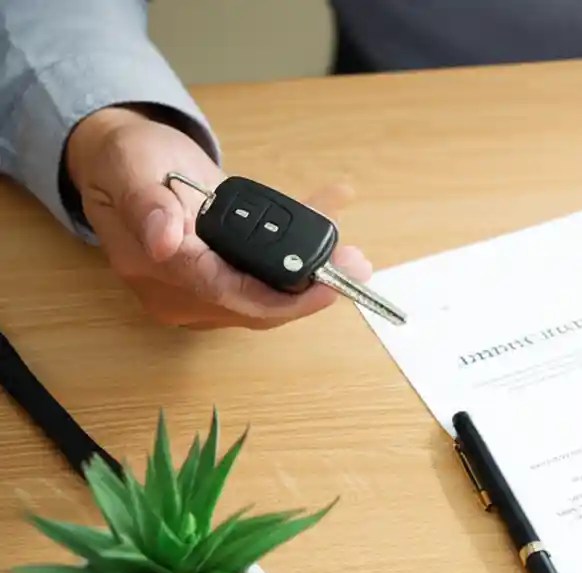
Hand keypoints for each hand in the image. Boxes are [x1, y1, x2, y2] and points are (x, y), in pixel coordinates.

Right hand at [66, 105, 371, 329]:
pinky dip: (299, 249)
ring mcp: (203, 287)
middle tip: (357, 263)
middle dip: (311, 289)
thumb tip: (165, 243)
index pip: (229, 297)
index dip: (284, 301)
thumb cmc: (123, 159)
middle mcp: (181, 290)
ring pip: (269, 291)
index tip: (329, 288)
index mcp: (157, 270)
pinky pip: (268, 273)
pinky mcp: (222, 274)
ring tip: (352, 250)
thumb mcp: (130, 168)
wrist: (122, 158)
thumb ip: (148, 205)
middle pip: (257, 304)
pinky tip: (329, 212)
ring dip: (312, 270)